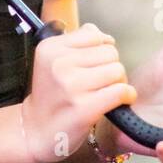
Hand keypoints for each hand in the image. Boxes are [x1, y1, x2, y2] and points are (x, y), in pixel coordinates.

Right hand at [22, 21, 136, 162]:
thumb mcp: (52, 61)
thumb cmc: (50, 95)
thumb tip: (99, 32)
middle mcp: (59, 64)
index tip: (96, 63)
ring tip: (106, 92)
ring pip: (117, 71)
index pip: (94, 34)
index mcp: (50, 48)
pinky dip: (126, 96)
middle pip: (109, 53)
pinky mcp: (84, 108)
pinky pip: (120, 91)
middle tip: (102, 81)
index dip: (101, 48)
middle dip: (111, 66)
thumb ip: (75, 42)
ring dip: (119, 82)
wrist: (36, 130)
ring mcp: (71, 86)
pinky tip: (119, 101)